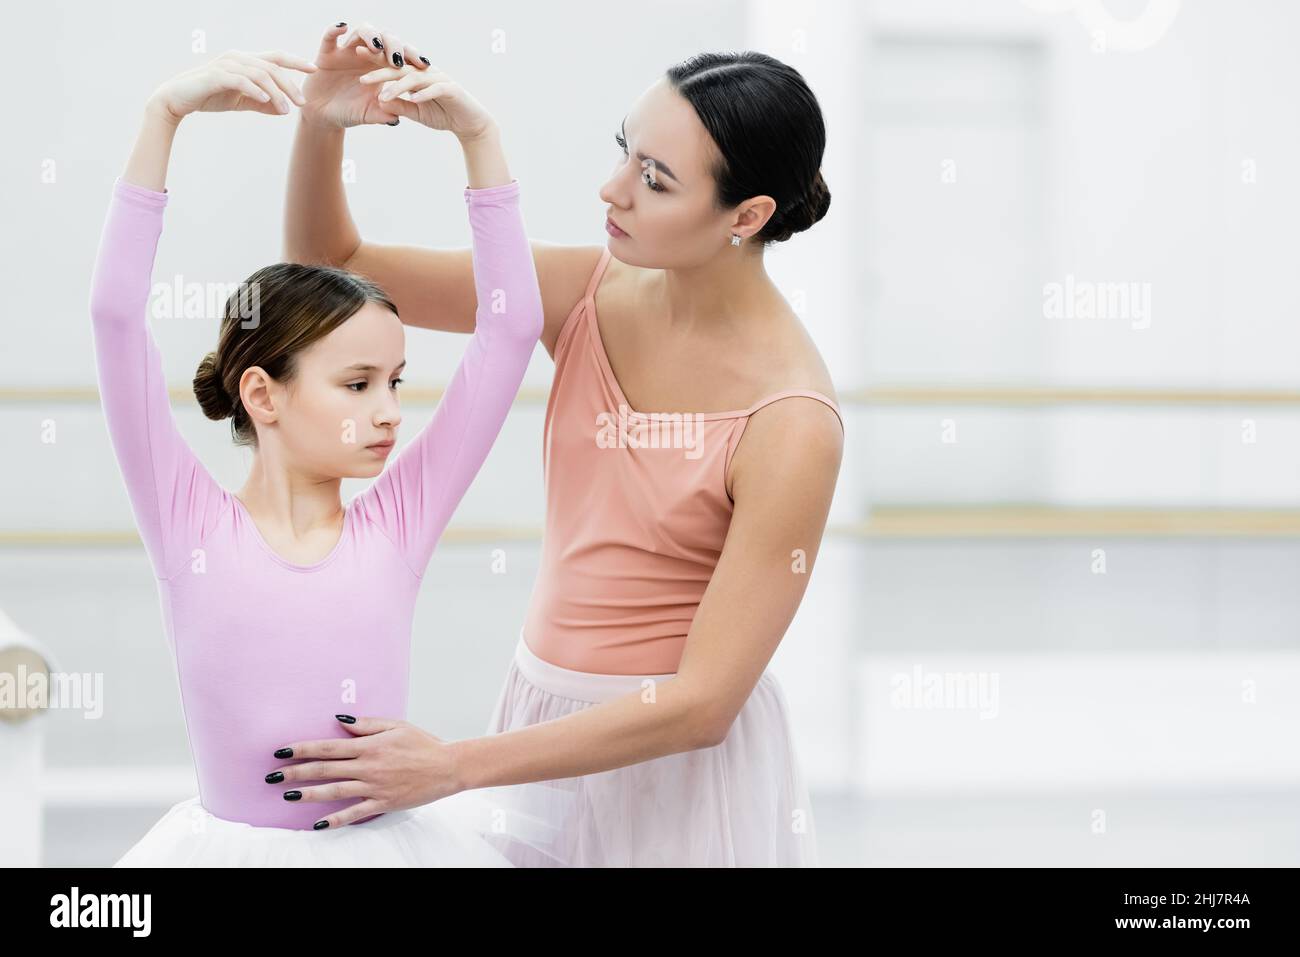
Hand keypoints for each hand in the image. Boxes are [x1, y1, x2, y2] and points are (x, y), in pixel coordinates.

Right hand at [147, 49, 316, 122]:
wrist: (178, 99)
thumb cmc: (210, 97)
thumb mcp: (241, 102)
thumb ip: (262, 104)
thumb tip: (285, 110)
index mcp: (245, 61)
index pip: (275, 58)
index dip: (296, 61)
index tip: (314, 69)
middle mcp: (238, 58)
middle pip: (272, 67)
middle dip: (290, 85)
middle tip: (302, 103)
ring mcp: (226, 65)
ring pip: (259, 74)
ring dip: (276, 93)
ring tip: (286, 110)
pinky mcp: (216, 76)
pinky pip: (241, 80)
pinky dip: (255, 90)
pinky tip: (266, 102)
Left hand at [265, 715, 462, 827]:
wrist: (447, 766)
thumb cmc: (423, 743)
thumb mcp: (396, 725)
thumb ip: (366, 724)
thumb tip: (340, 719)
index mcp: (369, 746)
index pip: (328, 746)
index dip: (302, 749)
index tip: (281, 751)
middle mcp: (368, 766)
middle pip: (324, 769)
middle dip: (295, 772)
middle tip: (271, 776)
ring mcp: (374, 787)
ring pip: (334, 791)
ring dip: (309, 794)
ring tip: (287, 796)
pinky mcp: (382, 803)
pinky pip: (354, 813)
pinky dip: (335, 820)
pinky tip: (317, 824)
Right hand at [302, 21, 432, 128]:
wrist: (324, 115)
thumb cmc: (349, 112)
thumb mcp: (368, 114)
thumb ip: (383, 115)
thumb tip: (398, 119)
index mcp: (382, 68)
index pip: (401, 55)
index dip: (413, 57)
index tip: (424, 65)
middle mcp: (367, 55)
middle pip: (385, 38)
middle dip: (394, 46)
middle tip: (398, 60)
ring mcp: (347, 51)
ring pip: (363, 31)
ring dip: (372, 36)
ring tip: (376, 47)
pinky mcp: (327, 53)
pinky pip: (330, 37)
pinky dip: (335, 29)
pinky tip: (342, 27)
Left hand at [358, 61, 494, 140]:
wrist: (470, 123)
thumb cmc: (443, 115)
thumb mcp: (416, 113)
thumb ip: (399, 106)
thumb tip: (378, 102)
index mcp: (417, 75)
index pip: (393, 65)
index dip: (376, 61)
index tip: (356, 59)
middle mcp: (427, 72)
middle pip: (401, 68)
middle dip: (381, 70)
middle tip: (362, 77)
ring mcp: (440, 79)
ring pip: (415, 78)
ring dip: (398, 87)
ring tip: (383, 96)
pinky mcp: (452, 89)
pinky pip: (435, 89)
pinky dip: (424, 94)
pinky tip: (412, 99)